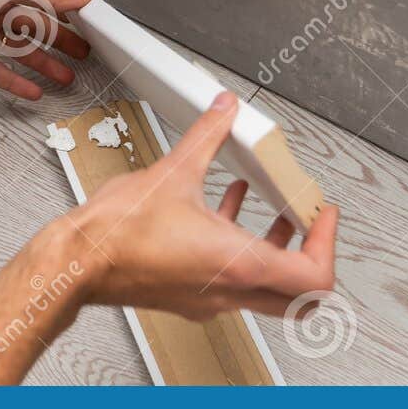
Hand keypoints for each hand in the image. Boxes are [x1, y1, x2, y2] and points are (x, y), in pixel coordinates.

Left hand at [0, 0, 93, 100]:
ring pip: (19, 52)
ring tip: (64, 78)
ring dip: (42, 65)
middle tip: (81, 55)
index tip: (88, 26)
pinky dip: (12, 81)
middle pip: (37, 30)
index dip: (67, 16)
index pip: (46, 5)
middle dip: (61, 43)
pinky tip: (30, 91)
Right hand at [64, 91, 339, 320]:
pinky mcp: (189, 294)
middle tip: (310, 222)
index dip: (329, 243)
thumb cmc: (118, 235)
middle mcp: (229, 290)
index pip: (313, 276)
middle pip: (299, 297)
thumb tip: (224, 110)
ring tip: (276, 213)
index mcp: (238, 264)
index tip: (323, 214)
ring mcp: (210, 298)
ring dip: (278, 249)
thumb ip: (208, 134)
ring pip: (266, 288)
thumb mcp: (174, 170)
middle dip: (312, 254)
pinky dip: (243, 246)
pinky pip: (234, 278)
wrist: (78, 263)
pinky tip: (226, 210)